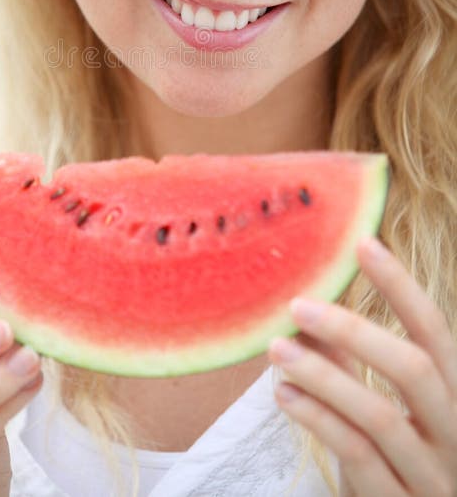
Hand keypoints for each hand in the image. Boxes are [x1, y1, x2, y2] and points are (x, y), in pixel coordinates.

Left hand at [268, 237, 456, 495]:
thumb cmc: (397, 462)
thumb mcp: (384, 410)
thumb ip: (353, 364)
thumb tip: (307, 311)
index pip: (435, 330)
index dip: (401, 285)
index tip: (362, 243)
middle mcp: (456, 434)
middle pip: (415, 369)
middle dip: (355, 330)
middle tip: (298, 303)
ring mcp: (432, 475)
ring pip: (380, 415)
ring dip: (322, 375)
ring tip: (278, 347)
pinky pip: (357, 456)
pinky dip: (318, 419)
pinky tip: (284, 394)